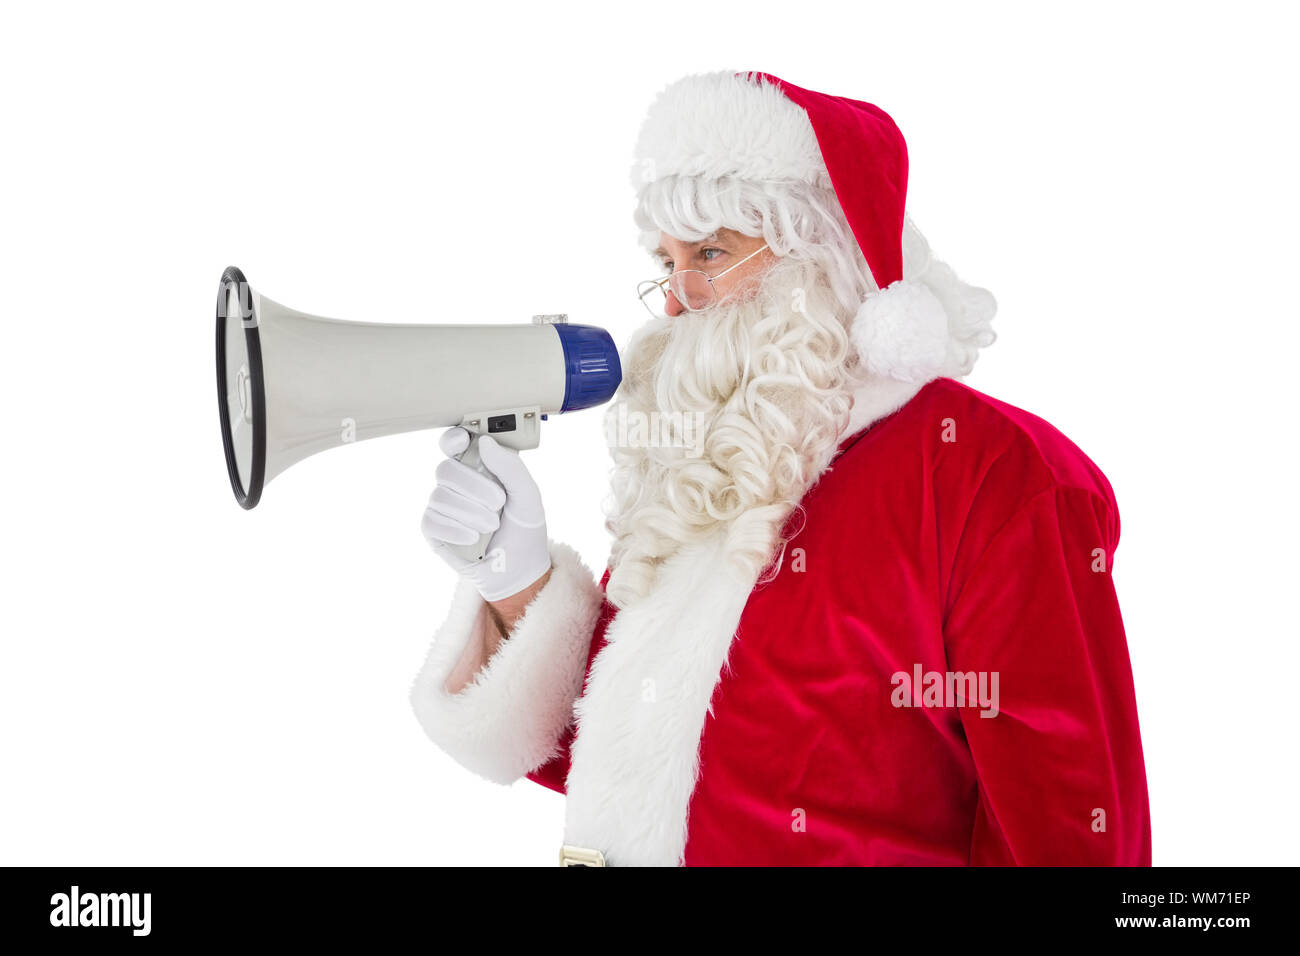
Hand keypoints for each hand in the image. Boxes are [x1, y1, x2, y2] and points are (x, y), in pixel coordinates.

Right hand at [420, 427, 551, 602]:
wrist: (519, 569)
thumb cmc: (524, 528)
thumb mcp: (528, 495)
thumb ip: (511, 467)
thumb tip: (485, 443)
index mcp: (478, 467)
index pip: (454, 443)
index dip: (453, 439)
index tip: (463, 442)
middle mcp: (456, 484)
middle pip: (446, 470)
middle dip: (473, 487)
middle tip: (498, 503)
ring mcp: (443, 507)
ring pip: (439, 496)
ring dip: (469, 512)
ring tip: (492, 526)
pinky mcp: (434, 530)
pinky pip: (431, 521)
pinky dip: (454, 529)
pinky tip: (473, 538)